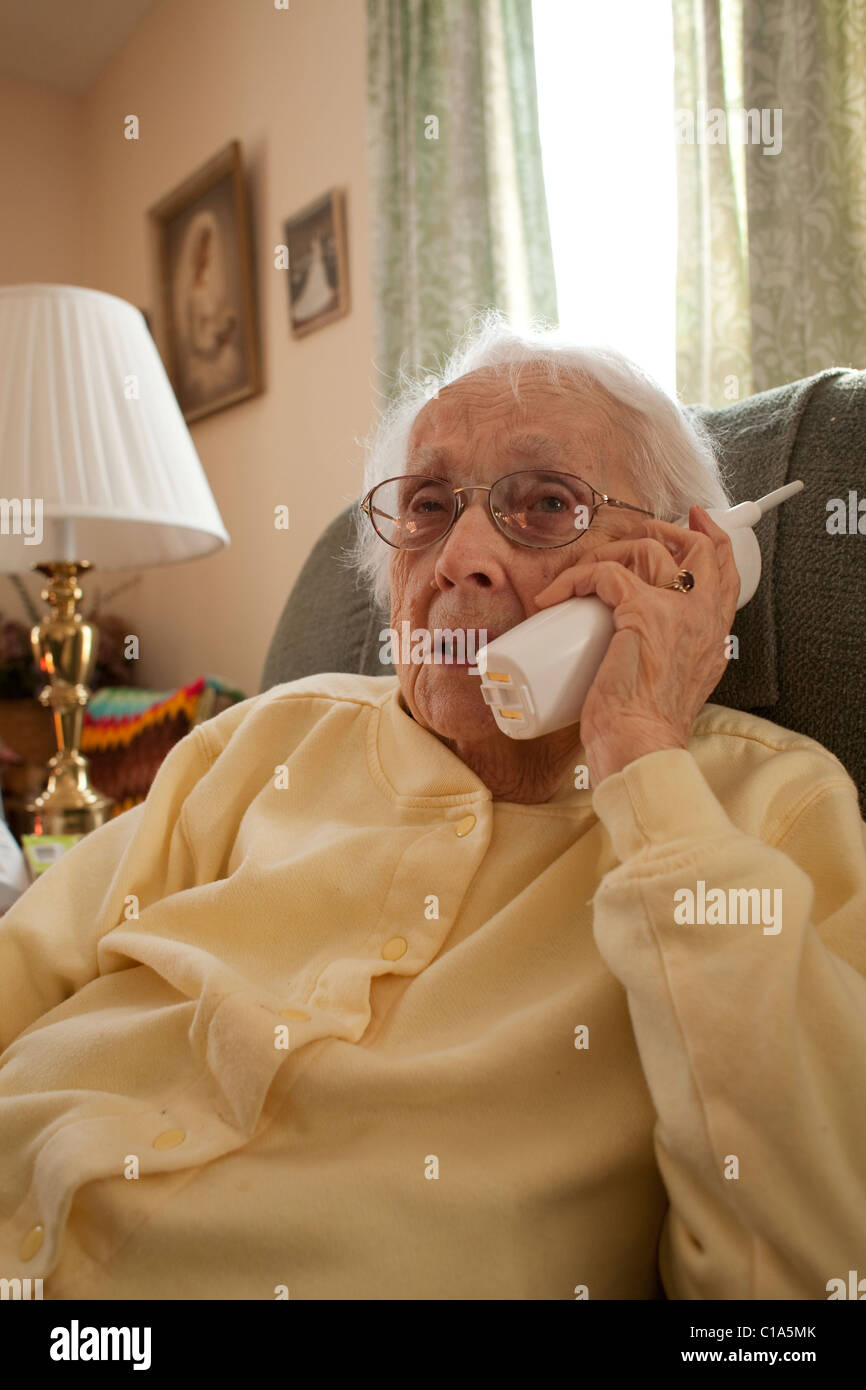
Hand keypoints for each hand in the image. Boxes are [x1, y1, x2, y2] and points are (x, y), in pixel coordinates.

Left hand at [532, 507, 740, 783]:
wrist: (641, 746)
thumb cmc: (645, 728)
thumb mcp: (672, 687)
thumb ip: (670, 658)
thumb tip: (631, 643)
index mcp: (713, 634)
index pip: (725, 572)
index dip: (711, 539)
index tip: (694, 520)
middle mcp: (704, 617)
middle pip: (698, 548)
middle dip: (663, 531)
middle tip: (630, 538)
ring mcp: (678, 611)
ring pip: (649, 551)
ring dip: (607, 554)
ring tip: (581, 576)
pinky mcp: (644, 612)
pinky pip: (606, 573)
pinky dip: (575, 578)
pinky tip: (555, 597)